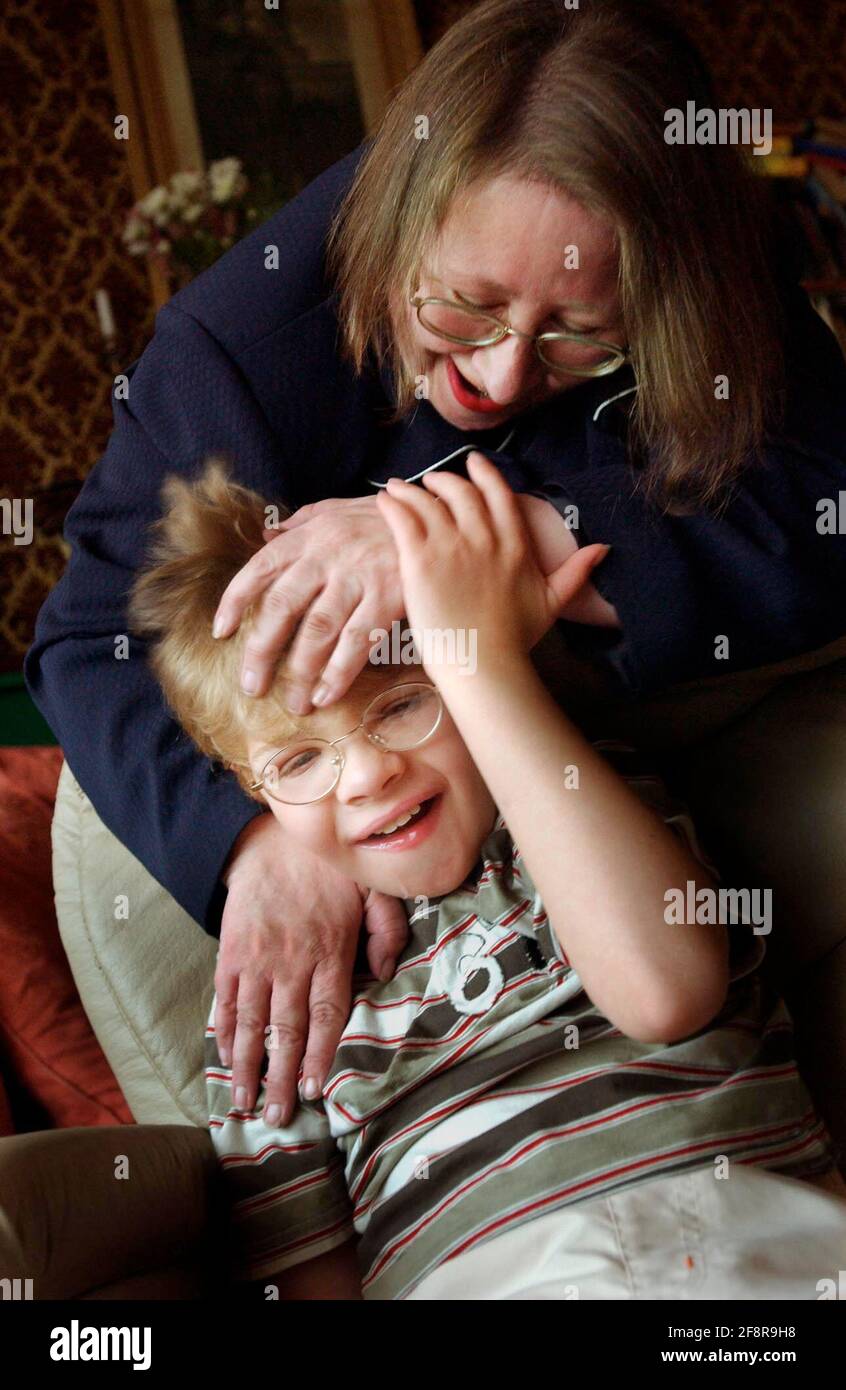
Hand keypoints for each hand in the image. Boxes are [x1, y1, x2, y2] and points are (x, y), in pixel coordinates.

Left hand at [211, 495, 404, 712]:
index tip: (221, 633)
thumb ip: (300, 523)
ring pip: (318, 631)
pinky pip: (357, 643)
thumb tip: (265, 534)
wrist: (439, 517)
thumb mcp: (338, 509)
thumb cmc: (385, 518)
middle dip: (261, 651)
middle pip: (282, 606)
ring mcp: (359, 577)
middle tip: (251, 686)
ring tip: (293, 703)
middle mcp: (328, 555)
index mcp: (310, 534)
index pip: (260, 568)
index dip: (236, 602)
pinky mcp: (388, 597)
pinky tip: (325, 696)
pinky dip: (338, 674)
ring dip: (300, 672)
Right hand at [216, 815, 407, 1124]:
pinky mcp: (231, 951)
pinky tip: (227, 1058)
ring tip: (245, 1102)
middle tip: (277, 1117)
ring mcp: (258, 959)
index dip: (321, 1055)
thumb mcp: (374, 889)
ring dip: (249, 1066)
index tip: (315, 1091)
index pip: (327, 1015)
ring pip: (252, 1023)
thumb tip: (384, 973)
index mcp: (330, 952)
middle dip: (282, 1078)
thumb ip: (387, 931)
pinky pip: (226, 1000)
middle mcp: (292, 963)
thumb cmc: (329, 868)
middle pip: (288, 1031)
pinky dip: (225, 1032)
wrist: (270, 838)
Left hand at [375, 451, 609, 674]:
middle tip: (432, 480)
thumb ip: (575, 571)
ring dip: (412, 489)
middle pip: (461, 492)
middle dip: (445, 479)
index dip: (485, 474)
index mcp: (513, 546)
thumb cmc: (514, 640)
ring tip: (398, 488)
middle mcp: (483, 539)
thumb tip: (602, 548)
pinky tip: (385, 500)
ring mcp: (451, 547)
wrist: (483, 664)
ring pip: (427, 500)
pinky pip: (403, 519)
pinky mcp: (420, 562)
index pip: (499, 494)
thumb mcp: (552, 602)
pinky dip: (392, 505)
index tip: (473, 462)